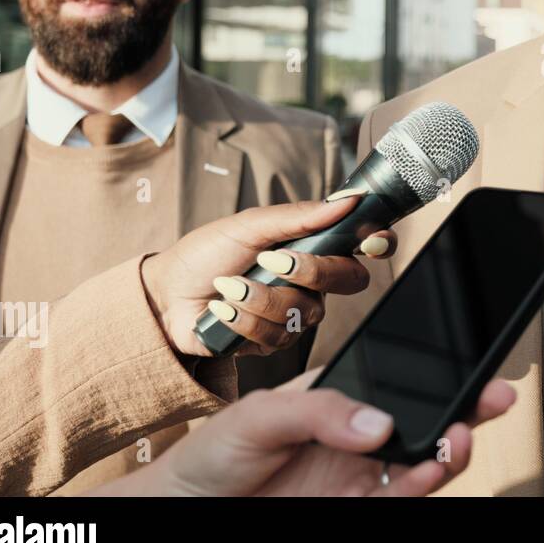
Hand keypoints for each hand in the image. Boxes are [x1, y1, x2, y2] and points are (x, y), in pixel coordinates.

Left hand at [98, 371, 516, 495]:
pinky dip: (421, 485)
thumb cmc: (215, 452)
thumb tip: (377, 422)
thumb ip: (321, 411)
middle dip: (467, 406)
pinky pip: (398, 499)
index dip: (441, 369)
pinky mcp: (353, 509)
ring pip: (423, 462)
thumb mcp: (260, 414)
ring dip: (448, 450)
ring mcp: (360, 476)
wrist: (185, 508)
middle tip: (493, 395)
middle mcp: (360, 435)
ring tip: (458, 437)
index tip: (474, 358)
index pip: (401, 377)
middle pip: (427, 418)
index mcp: (342, 395)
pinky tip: (429, 469)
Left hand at [141, 197, 395, 357]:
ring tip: (228, 287)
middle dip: (311, 272)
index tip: (372, 239)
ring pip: (307, 311)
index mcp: (313, 247)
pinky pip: (278, 336)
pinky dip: (243, 319)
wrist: (165, 297)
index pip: (364, 246)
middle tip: (271, 260)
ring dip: (260, 297)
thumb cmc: (205, 255)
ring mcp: (296, 314)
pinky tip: (222, 309)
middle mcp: (313, 282)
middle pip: (349, 281)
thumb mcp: (249, 225)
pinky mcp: (273, 342)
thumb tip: (348, 200)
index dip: (378, 242)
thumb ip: (299, 216)